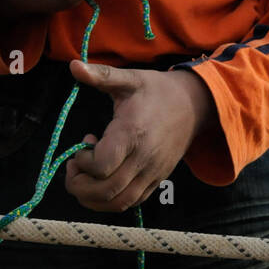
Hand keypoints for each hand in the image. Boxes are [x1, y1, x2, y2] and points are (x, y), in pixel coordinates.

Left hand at [64, 61, 216, 211]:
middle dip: (79, 184)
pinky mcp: (157, 179)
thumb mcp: (130, 79)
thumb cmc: (157, 91)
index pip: (101, 166)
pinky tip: (105, 179)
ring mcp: (153, 172)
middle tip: (75, 166)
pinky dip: (110, 200)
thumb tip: (73, 65)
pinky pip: (131, 202)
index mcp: (133, 134)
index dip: (81, 161)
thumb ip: (101, 75)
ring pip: (118, 203)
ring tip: (87, 177)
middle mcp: (144, 159)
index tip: (82, 142)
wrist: (194, 105)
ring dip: (92, 198)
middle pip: (105, 191)